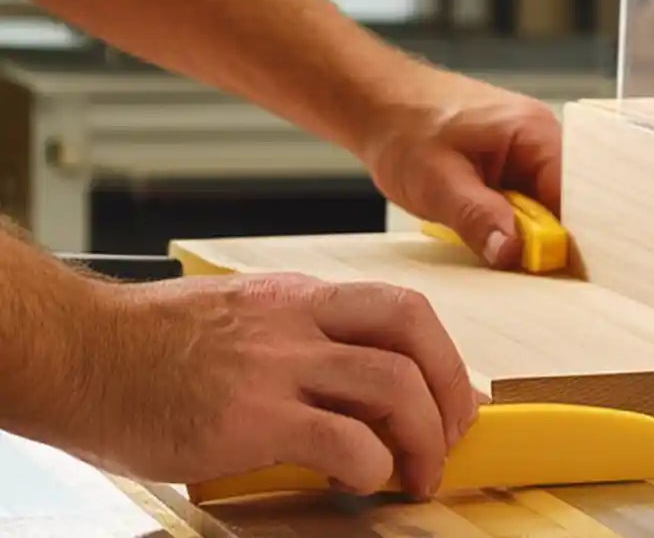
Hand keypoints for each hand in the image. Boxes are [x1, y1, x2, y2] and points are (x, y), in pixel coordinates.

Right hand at [70, 272, 476, 498]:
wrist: (76, 355)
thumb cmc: (146, 346)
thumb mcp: (239, 317)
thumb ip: (297, 341)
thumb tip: (350, 389)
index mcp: (299, 298)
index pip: (402, 310)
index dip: (442, 356)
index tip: (450, 396)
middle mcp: (298, 322)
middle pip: (415, 334)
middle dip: (451, 390)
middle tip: (450, 437)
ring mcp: (277, 367)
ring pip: (393, 385)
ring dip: (424, 437)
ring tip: (417, 474)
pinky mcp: (251, 418)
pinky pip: (344, 441)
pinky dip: (370, 467)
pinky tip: (357, 481)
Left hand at [357, 62, 562, 269]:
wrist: (375, 103)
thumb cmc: (402, 125)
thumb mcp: (436, 181)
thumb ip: (478, 217)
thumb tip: (513, 252)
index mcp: (534, 131)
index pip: (573, 195)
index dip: (561, 237)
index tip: (542, 270)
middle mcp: (539, 138)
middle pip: (561, 205)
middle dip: (536, 238)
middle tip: (503, 257)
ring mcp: (525, 152)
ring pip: (539, 209)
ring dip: (514, 231)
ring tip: (477, 231)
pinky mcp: (508, 166)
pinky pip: (520, 204)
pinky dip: (501, 222)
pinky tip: (476, 224)